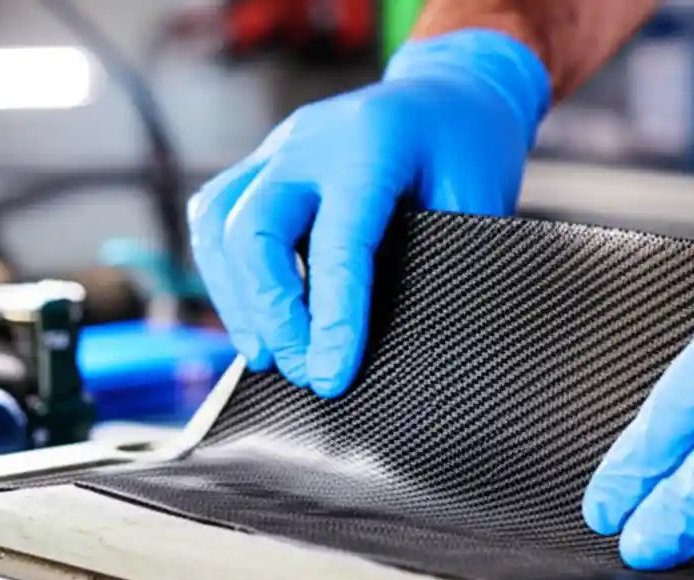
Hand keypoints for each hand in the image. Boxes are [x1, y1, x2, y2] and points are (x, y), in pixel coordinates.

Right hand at [189, 30, 547, 396]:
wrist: (451, 88)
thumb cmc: (470, 147)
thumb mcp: (478, 199)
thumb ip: (440, 258)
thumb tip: (396, 344)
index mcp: (374, 143)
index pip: (339, 242)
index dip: (332, 317)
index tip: (332, 376)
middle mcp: (312, 139)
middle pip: (254, 228)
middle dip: (271, 313)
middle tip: (301, 370)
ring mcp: (278, 146)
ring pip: (219, 223)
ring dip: (237, 300)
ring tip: (269, 357)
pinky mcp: (261, 163)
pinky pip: (216, 216)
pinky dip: (225, 275)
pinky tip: (253, 319)